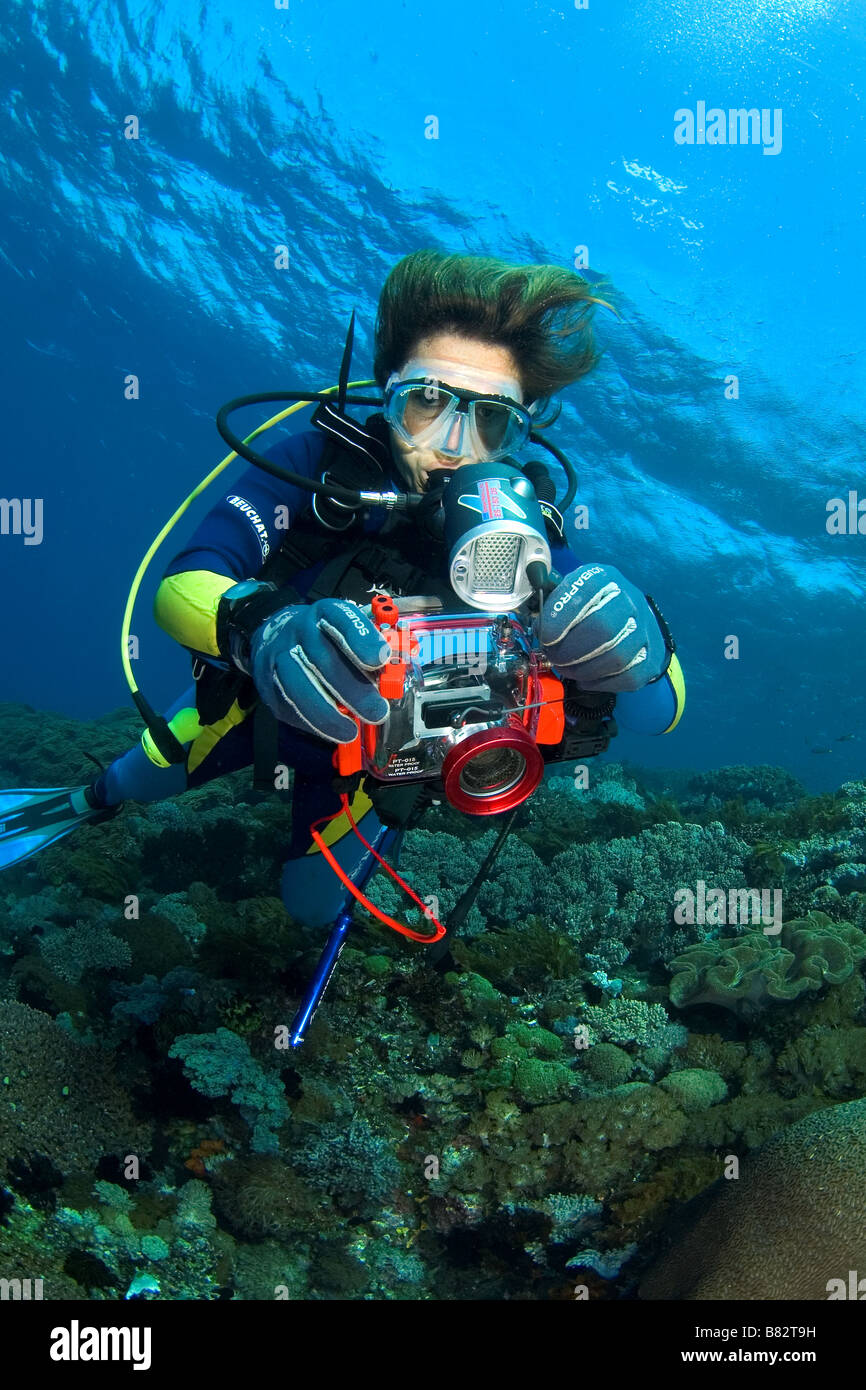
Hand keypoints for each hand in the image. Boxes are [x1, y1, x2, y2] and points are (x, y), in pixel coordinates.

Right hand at [249, 599, 389, 741]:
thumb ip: (367, 651)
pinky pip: (287, 704)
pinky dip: (310, 722)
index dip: (361, 638)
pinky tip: (329, 731)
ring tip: (350, 731)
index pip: (341, 618)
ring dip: (327, 713)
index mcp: (324, 613)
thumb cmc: (324, 639)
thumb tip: (391, 680)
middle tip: (376, 711)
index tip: (380, 659)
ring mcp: (279, 655)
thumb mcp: (346, 633)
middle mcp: (299, 631)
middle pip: (322, 659)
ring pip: (298, 685)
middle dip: (353, 689)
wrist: (273, 637)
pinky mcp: (267, 682)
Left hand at [540, 564, 667, 691]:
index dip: (563, 615)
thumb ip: (556, 605)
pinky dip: (601, 683)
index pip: (587, 590)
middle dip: (571, 649)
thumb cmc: (594, 607)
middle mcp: (630, 600)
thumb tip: (540, 628)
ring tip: (568, 669)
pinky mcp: (651, 657)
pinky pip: (628, 677)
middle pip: (603, 627)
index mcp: (606, 579)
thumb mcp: (574, 593)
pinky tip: (587, 679)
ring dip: (584, 669)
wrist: (634, 621)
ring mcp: (645, 630)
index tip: (546, 636)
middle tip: (555, 657)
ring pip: (616, 657)